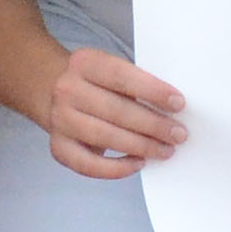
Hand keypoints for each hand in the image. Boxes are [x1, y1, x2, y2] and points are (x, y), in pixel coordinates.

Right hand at [46, 44, 188, 180]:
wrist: (52, 92)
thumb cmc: (96, 83)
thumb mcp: (111, 70)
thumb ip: (136, 84)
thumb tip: (171, 109)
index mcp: (84, 63)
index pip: (122, 76)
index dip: (152, 91)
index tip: (179, 104)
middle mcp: (67, 90)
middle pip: (116, 110)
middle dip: (152, 125)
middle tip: (178, 134)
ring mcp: (59, 120)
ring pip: (104, 137)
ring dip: (140, 146)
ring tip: (165, 150)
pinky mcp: (58, 147)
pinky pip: (88, 164)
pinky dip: (116, 168)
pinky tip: (138, 163)